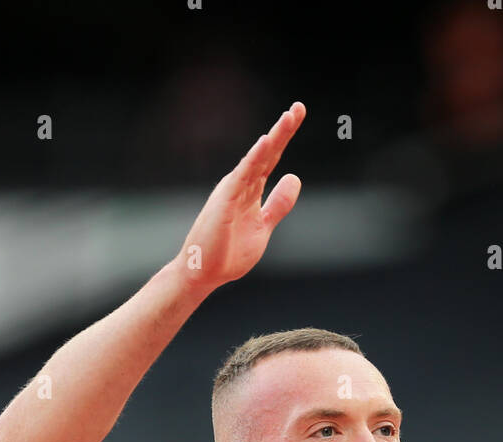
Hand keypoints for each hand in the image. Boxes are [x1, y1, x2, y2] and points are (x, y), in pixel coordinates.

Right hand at [176, 102, 305, 291]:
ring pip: (256, 159)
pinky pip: (242, 176)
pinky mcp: (224, 201)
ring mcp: (232, 191)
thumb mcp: (263, 226)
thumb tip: (295, 178)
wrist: (203, 273)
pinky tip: (265, 143)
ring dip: (273, 138)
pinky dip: (253, 159)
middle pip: (266, 153)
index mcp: (250, 190)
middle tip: (299, 108)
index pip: (271, 159)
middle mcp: (241, 185)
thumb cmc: (228, 253)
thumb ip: (278, 204)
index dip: (284, 137)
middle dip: (282, 130)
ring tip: (288, 118)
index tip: (297, 114)